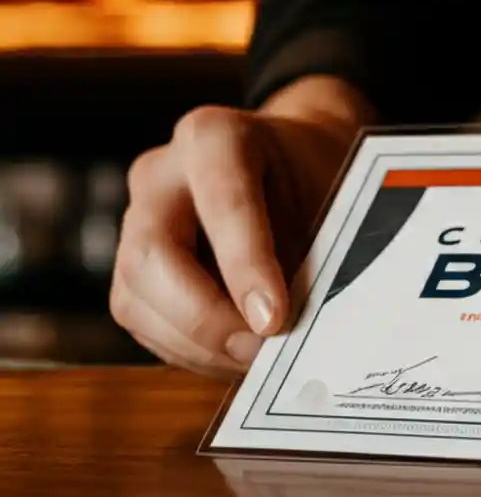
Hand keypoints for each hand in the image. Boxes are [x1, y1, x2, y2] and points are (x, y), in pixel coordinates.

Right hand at [110, 76, 372, 377]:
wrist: (292, 164)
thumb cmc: (316, 178)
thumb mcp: (334, 194)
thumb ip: (319, 250)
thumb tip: (313, 325)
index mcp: (214, 136)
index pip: (221, 198)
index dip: (245, 264)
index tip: (274, 319)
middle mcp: (161, 175)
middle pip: (151, 255)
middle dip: (206, 318)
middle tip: (263, 350)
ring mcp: (136, 221)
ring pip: (136, 298)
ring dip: (199, 345)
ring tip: (259, 359)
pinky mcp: (131, 268)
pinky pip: (142, 321)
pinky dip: (190, 351)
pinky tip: (235, 354)